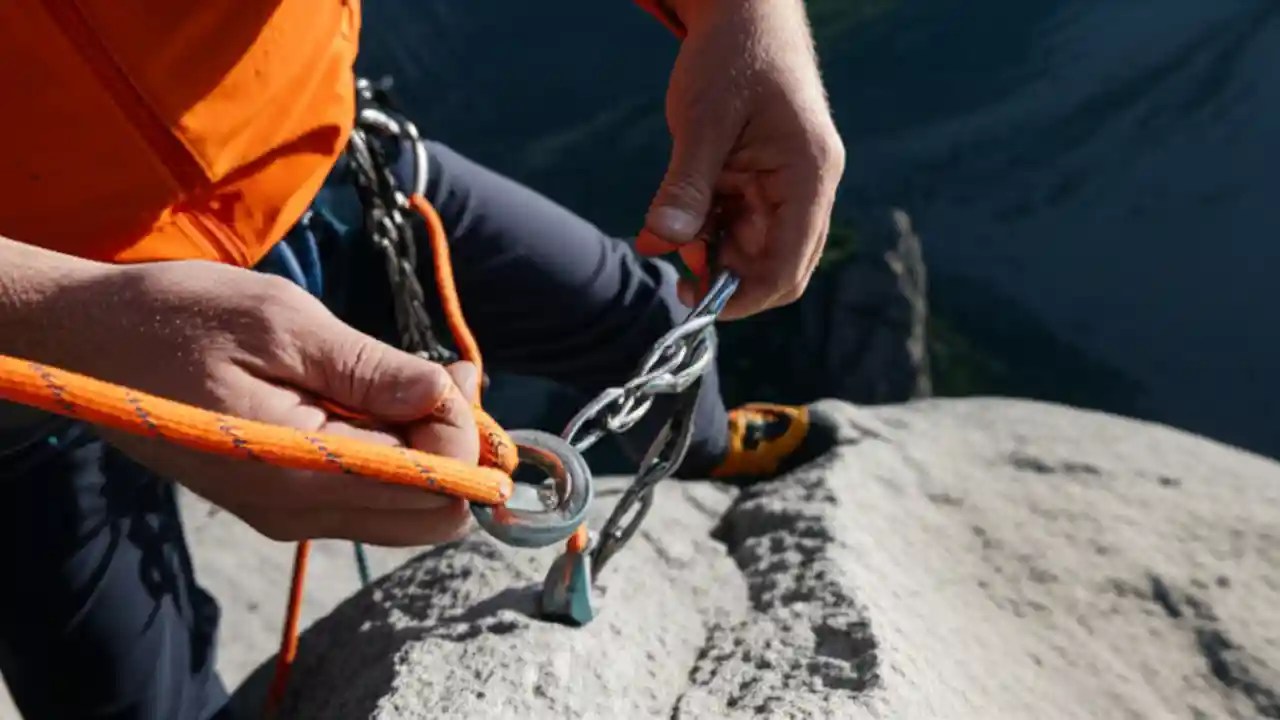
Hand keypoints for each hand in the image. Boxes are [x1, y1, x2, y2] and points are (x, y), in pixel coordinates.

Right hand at [48, 260, 479, 545]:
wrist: (85, 341)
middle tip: (441, 376)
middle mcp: (299, 513)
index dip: (464, 429)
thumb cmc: (176, 318)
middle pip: (433, 516)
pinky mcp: (279, 503)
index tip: (455, 369)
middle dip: (457, 449)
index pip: (434, 484)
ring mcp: (288, 515)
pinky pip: (367, 499)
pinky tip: (372, 399)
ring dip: (428, 453)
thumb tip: (447, 396)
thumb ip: (370, 370)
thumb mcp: (281, 323)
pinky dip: (394, 457)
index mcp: (300, 473)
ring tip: (406, 380)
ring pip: (406, 514)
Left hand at [635, 0, 845, 319]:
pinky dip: (706, 228)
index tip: (694, 300)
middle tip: (673, 261)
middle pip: (775, 266)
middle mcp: (808, 188)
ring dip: (709, 251)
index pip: (788, 266)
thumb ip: (685, 186)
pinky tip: (675, 219)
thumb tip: (662, 244)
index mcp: (808, 176)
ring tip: (668, 231)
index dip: (743, 296)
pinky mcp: (766, 179)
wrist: (746, 6)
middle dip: (723, 274)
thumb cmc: (734, 52)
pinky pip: (738, 223)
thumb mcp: (702, 120)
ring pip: (753, 248)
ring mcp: (789, 185)